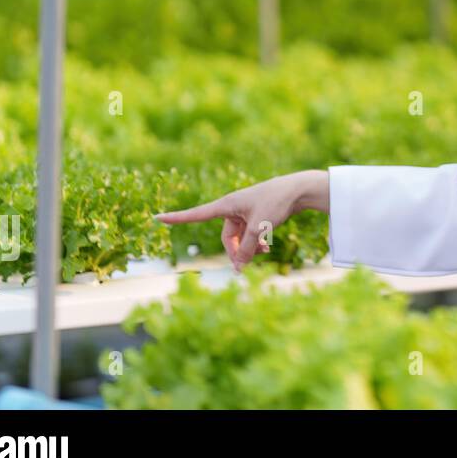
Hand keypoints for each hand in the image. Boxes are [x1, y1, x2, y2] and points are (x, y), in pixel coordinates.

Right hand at [155, 169, 329, 271]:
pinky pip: (249, 234)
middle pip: (226, 237)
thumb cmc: (276, 203)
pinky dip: (255, 242)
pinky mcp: (256, 215)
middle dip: (236, 252)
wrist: (299, 190)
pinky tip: (266, 248)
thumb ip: (246, 249)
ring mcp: (245, 211)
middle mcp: (233, 207)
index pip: (197, 214)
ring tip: (263, 252)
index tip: (158, 217)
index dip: (177, 218)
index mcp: (227, 204)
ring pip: (240, 238)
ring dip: (248, 249)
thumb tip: (238, 267)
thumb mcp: (259, 228)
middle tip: (246, 266)